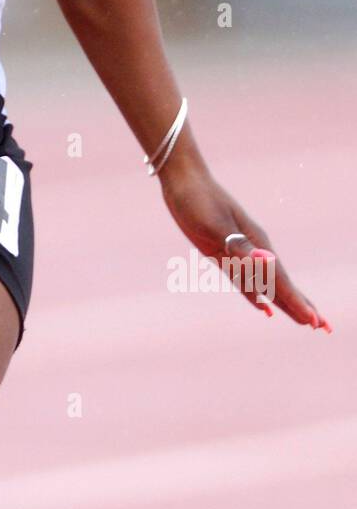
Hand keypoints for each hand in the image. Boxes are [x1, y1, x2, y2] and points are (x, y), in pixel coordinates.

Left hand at [158, 165, 331, 331]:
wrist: (183, 180)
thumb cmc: (199, 200)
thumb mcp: (216, 224)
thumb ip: (239, 245)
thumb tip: (267, 261)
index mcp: (256, 244)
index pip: (281, 280)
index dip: (297, 302)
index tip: (314, 322)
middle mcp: (253, 250)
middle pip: (282, 285)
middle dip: (301, 305)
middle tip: (324, 327)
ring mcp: (240, 252)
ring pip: (268, 286)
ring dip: (285, 303)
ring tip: (303, 320)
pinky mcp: (223, 253)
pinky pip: (247, 282)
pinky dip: (257, 297)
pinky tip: (263, 308)